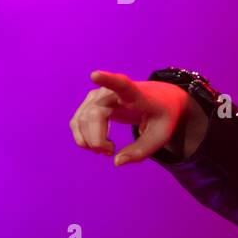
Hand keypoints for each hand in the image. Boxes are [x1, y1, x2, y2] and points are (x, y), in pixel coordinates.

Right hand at [69, 70, 195, 165]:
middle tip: (110, 152)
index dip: (107, 80)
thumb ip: (141, 151)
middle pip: (94, 115)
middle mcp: (112, 91)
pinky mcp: (89, 102)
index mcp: (135, 94)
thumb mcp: (160, 136)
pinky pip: (76, 122)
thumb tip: (116, 162)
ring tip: (108, 150)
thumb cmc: (161, 117)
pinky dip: (83, 139)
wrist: (159, 99)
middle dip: (97, 140)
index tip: (95, 75)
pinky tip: (100, 144)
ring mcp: (97, 95)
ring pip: (81, 120)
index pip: (121, 85)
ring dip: (89, 142)